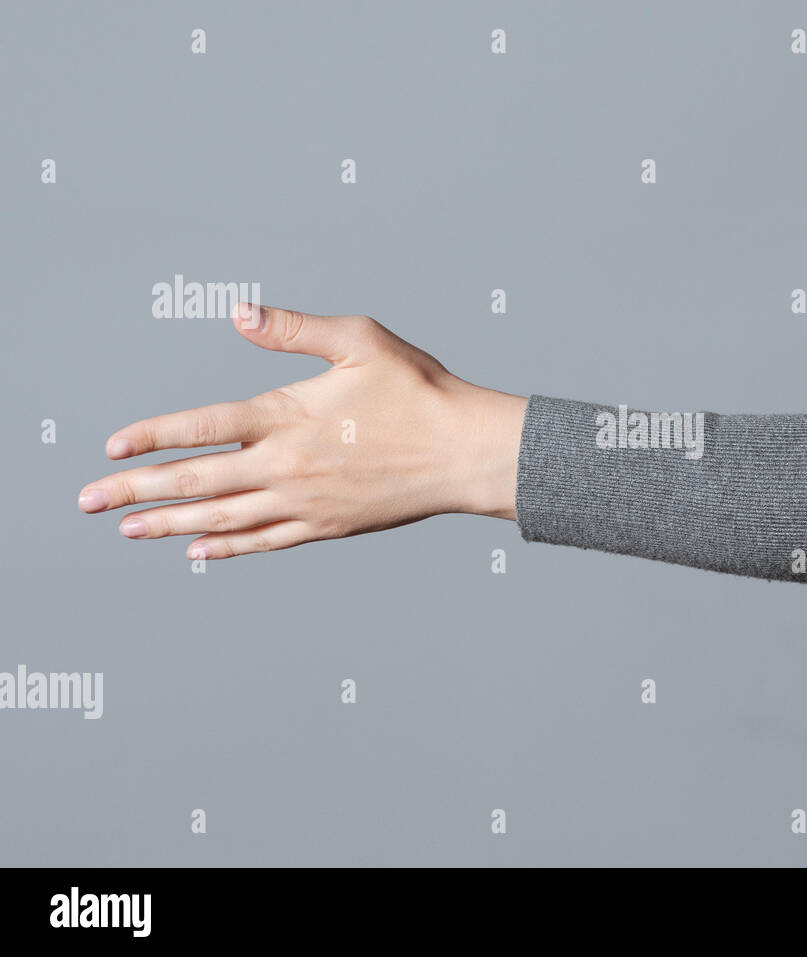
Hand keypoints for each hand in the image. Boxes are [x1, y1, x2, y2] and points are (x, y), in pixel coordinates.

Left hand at [77, 304, 526, 559]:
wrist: (465, 451)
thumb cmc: (419, 391)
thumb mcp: (359, 340)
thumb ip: (294, 329)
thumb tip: (238, 314)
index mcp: (289, 416)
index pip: (203, 429)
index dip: (154, 437)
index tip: (114, 447)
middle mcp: (287, 465)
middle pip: (198, 482)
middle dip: (137, 490)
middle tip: (89, 500)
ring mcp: (306, 502)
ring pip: (223, 519)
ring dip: (170, 524)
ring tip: (128, 529)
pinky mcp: (328, 526)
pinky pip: (266, 542)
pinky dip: (228, 548)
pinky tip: (198, 551)